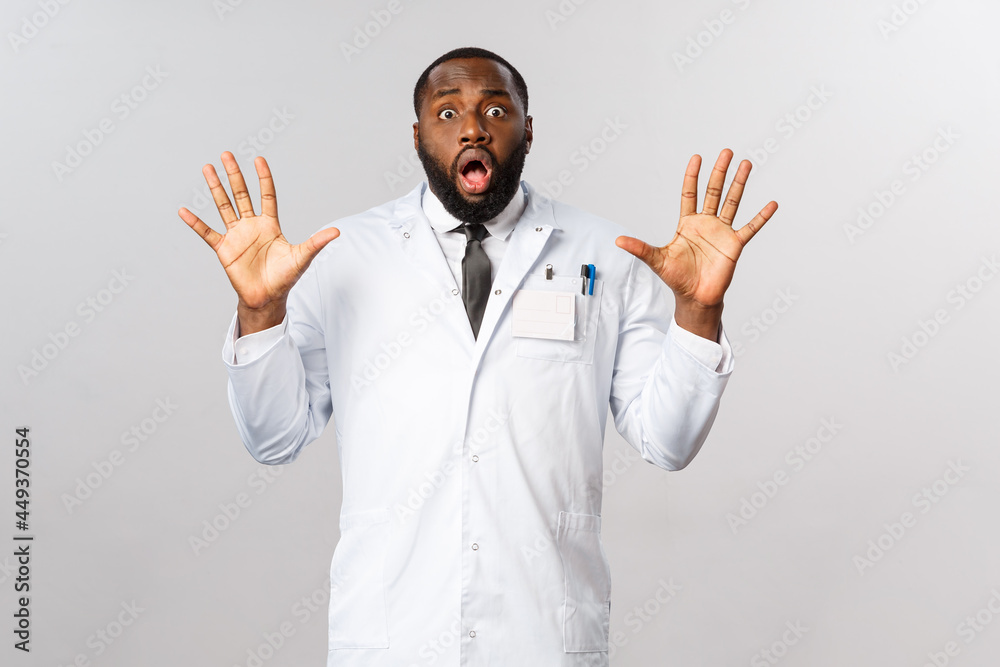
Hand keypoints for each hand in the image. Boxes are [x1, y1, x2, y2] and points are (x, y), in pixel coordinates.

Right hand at [178, 152, 339, 333]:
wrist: (268, 298)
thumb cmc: (285, 278)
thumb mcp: (302, 257)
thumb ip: (317, 242)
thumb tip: (337, 231)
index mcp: (270, 224)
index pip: (267, 195)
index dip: (263, 178)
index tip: (258, 159)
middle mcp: (251, 226)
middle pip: (241, 194)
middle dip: (234, 174)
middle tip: (227, 154)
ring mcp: (236, 236)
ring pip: (224, 206)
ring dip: (216, 188)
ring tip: (207, 168)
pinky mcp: (224, 249)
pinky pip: (207, 233)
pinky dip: (195, 223)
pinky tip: (184, 211)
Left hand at [615, 149, 776, 337]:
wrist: (695, 298)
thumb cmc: (677, 278)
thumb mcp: (656, 260)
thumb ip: (640, 248)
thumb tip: (617, 241)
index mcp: (687, 223)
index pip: (690, 193)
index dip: (693, 176)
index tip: (697, 157)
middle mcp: (706, 223)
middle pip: (714, 192)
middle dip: (720, 172)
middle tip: (727, 152)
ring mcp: (722, 232)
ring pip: (732, 203)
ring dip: (739, 184)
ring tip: (747, 164)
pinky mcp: (734, 245)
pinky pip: (750, 228)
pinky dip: (761, 217)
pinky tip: (771, 204)